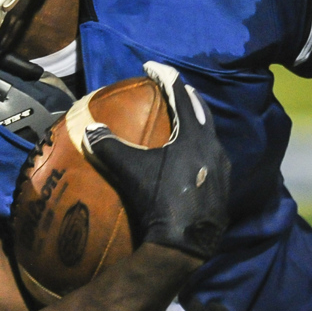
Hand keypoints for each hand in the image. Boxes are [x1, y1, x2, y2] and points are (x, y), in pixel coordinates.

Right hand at [84, 62, 231, 259]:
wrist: (185, 243)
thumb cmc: (158, 201)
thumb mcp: (130, 170)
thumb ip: (109, 147)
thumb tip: (89, 129)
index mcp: (194, 136)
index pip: (180, 94)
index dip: (165, 76)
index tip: (151, 67)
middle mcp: (214, 146)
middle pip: (201, 110)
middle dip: (185, 95)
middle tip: (170, 87)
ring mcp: (222, 167)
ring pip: (209, 133)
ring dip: (195, 121)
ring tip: (181, 118)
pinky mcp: (223, 186)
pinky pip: (212, 155)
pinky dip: (199, 145)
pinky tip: (188, 156)